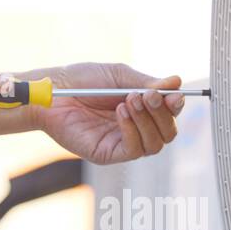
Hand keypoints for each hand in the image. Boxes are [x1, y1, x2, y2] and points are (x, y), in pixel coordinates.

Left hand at [25, 62, 186, 164]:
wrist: (53, 90)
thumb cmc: (82, 80)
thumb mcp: (118, 76)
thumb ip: (147, 83)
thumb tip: (177, 83)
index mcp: (140, 109)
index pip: (169, 114)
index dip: (175, 106)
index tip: (173, 94)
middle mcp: (135, 128)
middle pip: (167, 133)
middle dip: (162, 114)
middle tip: (148, 96)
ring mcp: (121, 142)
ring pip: (154, 144)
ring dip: (148, 121)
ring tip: (129, 100)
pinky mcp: (107, 153)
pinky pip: (133, 150)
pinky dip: (133, 131)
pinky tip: (121, 112)